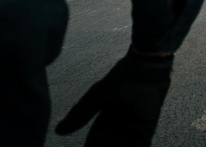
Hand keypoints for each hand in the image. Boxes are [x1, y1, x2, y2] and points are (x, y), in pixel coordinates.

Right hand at [55, 48, 173, 145]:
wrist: (145, 67)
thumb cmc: (120, 77)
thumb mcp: (96, 96)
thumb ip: (80, 114)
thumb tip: (58, 131)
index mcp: (106, 118)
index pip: (96, 141)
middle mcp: (119, 125)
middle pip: (109, 145)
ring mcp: (134, 128)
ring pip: (123, 146)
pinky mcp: (147, 128)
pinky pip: (141, 145)